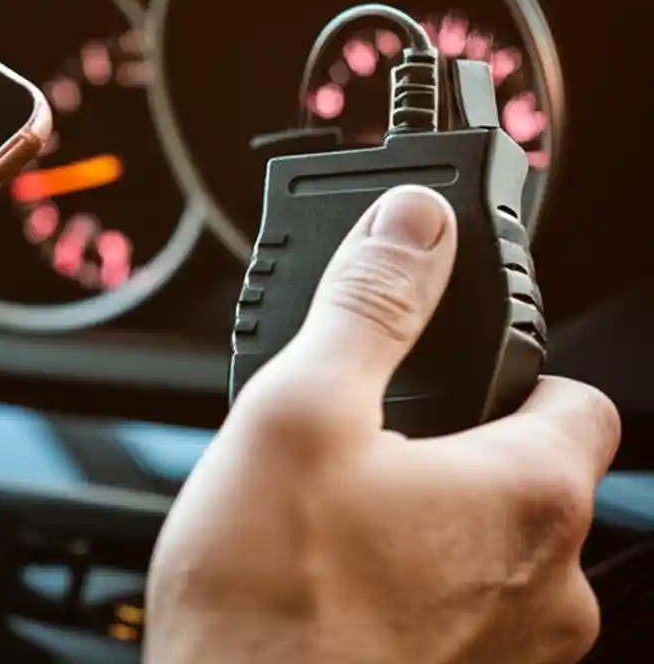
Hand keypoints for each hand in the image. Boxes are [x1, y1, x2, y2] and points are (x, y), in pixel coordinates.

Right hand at [147, 187, 619, 663]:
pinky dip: (408, 593)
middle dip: (449, 454)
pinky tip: (329, 590)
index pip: (577, 394)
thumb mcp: (297, 413)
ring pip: (486, 555)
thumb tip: (411, 225)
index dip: (511, 367)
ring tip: (329, 526)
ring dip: (424, 529)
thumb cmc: (270, 606)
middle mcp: (549, 586)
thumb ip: (369, 306)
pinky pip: (455, 618)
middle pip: (525, 479)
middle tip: (355, 452)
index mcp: (531, 494)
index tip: (446, 367)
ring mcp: (512, 655)